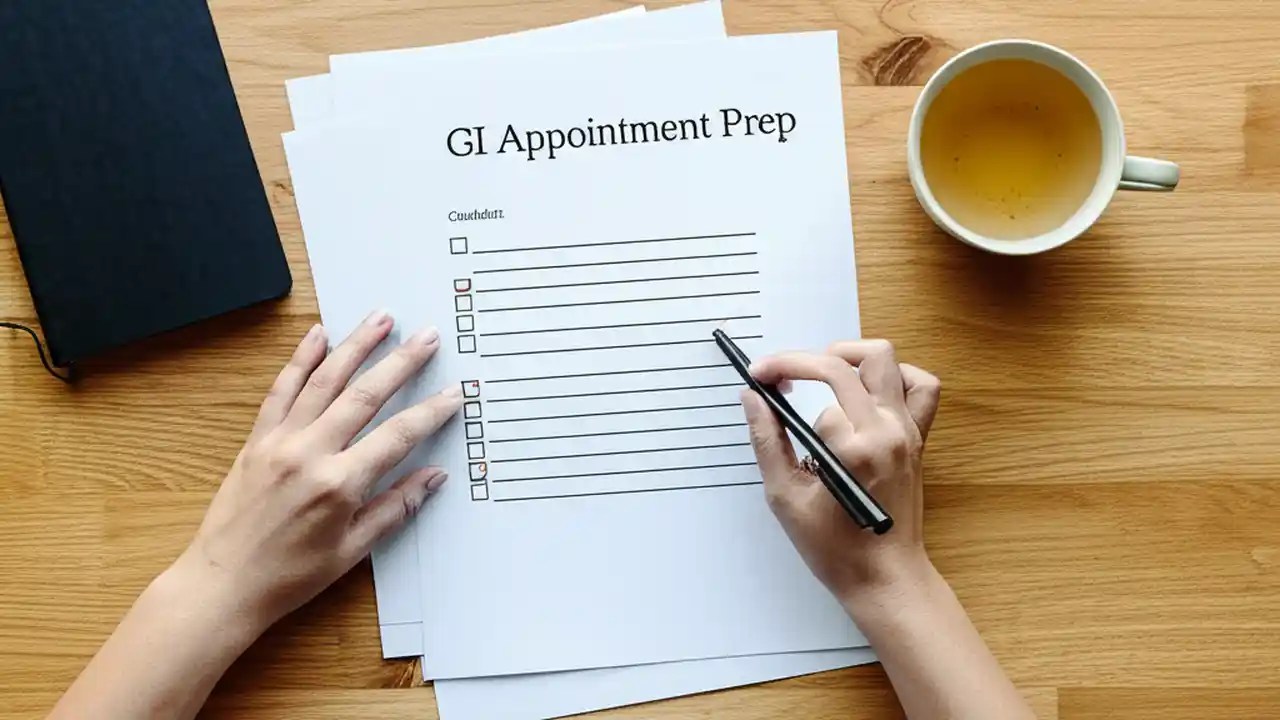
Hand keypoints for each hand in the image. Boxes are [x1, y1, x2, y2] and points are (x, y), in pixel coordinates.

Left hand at [172, 311, 461, 634]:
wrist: (223, 585)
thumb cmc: (288, 576)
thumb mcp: (352, 551)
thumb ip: (394, 508)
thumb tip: (433, 477)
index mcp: (339, 485)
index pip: (398, 436)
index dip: (431, 411)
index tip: (453, 392)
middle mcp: (309, 454)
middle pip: (365, 395)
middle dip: (400, 362)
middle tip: (427, 337)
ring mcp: (280, 442)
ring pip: (324, 381)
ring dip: (356, 346)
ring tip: (381, 319)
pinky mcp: (257, 441)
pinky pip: (281, 390)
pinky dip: (301, 360)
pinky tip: (318, 334)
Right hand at [742, 340, 940, 606]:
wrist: (885, 578)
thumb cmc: (835, 549)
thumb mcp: (785, 496)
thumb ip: (767, 440)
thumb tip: (753, 397)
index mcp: (854, 447)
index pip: (817, 383)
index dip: (783, 373)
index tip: (759, 377)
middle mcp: (888, 431)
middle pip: (848, 364)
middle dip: (805, 360)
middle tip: (780, 376)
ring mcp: (909, 432)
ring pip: (889, 362)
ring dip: (852, 356)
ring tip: (824, 373)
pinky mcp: (918, 438)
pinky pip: (921, 387)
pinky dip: (897, 375)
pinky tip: (868, 389)